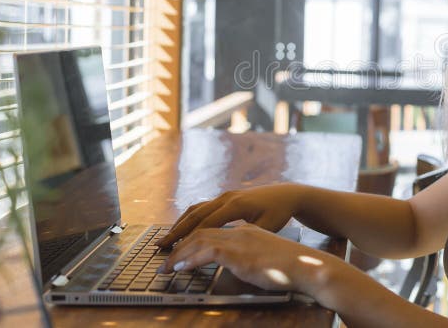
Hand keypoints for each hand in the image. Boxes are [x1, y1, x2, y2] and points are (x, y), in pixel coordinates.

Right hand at [156, 183, 303, 247]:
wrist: (286, 194)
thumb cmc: (279, 212)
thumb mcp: (268, 227)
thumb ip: (249, 236)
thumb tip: (233, 249)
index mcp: (236, 205)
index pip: (207, 224)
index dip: (191, 239)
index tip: (178, 253)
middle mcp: (226, 198)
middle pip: (196, 215)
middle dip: (177, 231)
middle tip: (161, 246)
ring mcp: (224, 196)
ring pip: (196, 209)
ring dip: (179, 224)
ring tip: (165, 239)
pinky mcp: (225, 198)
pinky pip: (201, 207)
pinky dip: (188, 218)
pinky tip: (181, 230)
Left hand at [157, 224, 330, 294]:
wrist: (306, 266)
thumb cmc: (290, 266)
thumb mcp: (266, 257)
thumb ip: (250, 257)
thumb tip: (239, 266)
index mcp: (247, 230)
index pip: (213, 228)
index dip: (193, 238)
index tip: (179, 249)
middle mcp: (240, 230)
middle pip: (201, 230)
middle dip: (179, 243)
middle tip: (164, 257)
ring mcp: (239, 239)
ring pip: (200, 239)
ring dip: (179, 253)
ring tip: (166, 266)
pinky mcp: (239, 253)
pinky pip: (207, 252)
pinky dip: (190, 259)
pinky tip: (180, 268)